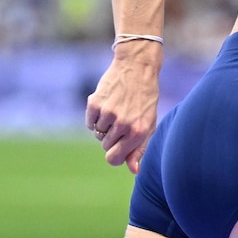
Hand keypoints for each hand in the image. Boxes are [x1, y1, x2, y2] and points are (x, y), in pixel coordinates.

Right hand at [85, 42, 161, 170]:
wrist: (137, 67)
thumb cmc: (145, 98)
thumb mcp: (148, 124)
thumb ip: (140, 149)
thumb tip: (133, 170)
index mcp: (138, 132)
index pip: (114, 158)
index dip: (113, 157)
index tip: (115, 151)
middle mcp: (123, 125)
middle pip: (105, 146)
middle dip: (110, 138)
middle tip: (121, 121)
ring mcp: (108, 114)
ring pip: (97, 133)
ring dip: (103, 126)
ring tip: (116, 110)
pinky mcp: (95, 103)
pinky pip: (89, 122)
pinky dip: (94, 117)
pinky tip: (106, 104)